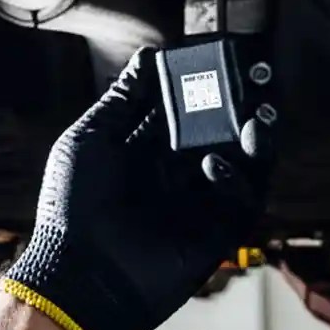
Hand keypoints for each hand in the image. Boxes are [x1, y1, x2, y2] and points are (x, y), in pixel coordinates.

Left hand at [2, 47, 269, 329]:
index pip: (188, 110)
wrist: (79, 273)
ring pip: (245, 163)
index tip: (221, 61)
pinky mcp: (216, 232)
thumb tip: (148, 56)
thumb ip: (123, 99)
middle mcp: (178, 172)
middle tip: (257, 80)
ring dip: (256, 139)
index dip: (206, 86)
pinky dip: (238, 178)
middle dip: (243, 106)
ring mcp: (199, 201)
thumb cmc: (72, 206)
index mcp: (147, 149)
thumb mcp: (90, 139)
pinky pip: (244, 200)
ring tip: (256, 118)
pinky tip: (215, 165)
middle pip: (224, 132)